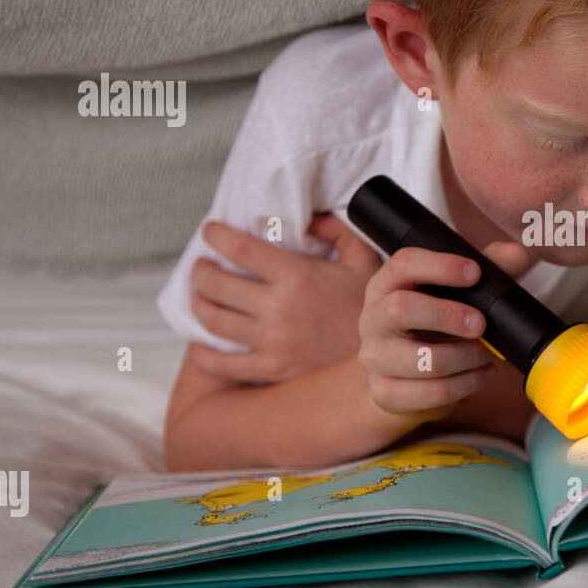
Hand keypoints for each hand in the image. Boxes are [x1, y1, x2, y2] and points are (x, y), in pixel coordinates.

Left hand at [188, 214, 380, 382]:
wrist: (389, 355)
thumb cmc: (373, 306)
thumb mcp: (364, 260)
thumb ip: (337, 232)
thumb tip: (310, 218)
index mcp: (297, 276)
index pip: (240, 249)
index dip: (216, 236)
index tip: (209, 231)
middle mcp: (278, 308)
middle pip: (217, 284)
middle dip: (201, 271)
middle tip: (200, 266)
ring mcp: (272, 342)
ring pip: (214, 320)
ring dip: (199, 304)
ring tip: (200, 297)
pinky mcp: (273, 370)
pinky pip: (224, 364)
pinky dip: (204, 355)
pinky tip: (198, 346)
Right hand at [358, 240, 534, 425]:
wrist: (406, 378)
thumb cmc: (433, 324)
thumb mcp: (457, 292)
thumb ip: (488, 268)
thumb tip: (519, 254)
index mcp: (387, 284)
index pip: (403, 264)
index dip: (440, 266)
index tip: (474, 273)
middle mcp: (373, 318)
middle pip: (401, 309)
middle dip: (448, 315)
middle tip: (481, 324)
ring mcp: (375, 358)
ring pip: (423, 360)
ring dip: (467, 357)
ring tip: (489, 354)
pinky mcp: (385, 393)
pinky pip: (432, 393)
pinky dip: (467, 384)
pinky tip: (482, 374)